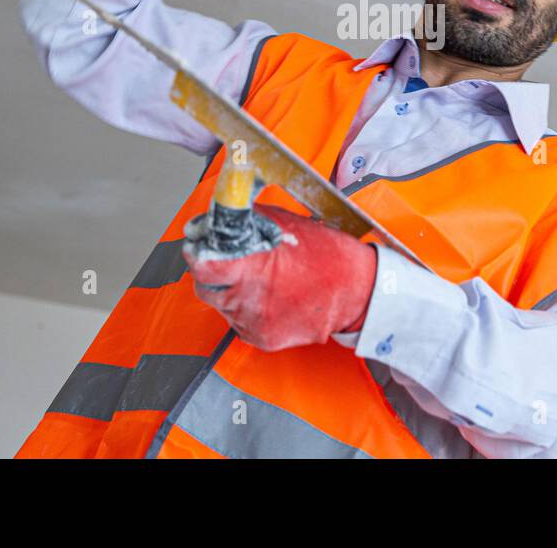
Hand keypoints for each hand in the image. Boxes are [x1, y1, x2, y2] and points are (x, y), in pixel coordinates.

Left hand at [183, 202, 377, 351]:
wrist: (359, 291)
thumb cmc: (326, 255)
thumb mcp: (285, 224)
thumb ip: (247, 222)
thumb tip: (220, 216)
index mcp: (249, 269)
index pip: (201, 265)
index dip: (198, 252)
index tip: (201, 244)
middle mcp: (246, 301)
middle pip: (206, 286)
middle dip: (215, 271)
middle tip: (234, 259)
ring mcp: (254, 324)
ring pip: (224, 304)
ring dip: (234, 290)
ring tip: (265, 278)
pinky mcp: (264, 340)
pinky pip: (241, 321)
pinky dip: (250, 308)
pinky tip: (273, 296)